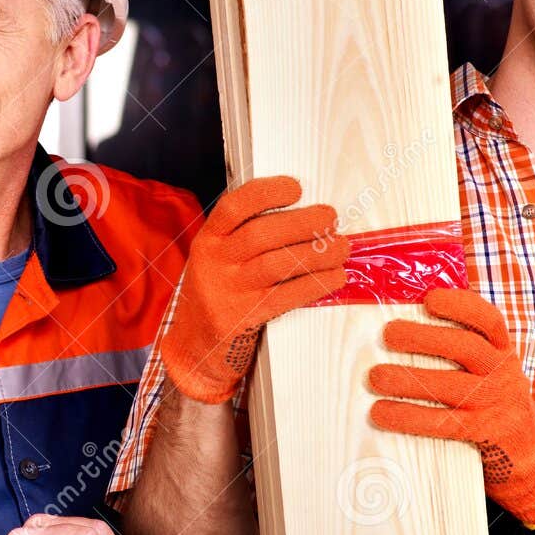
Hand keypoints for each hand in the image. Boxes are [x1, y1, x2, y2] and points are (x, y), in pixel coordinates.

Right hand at [161, 176, 347, 403]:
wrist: (193, 347)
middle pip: (261, 233)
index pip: (233, 207)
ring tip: (341, 248)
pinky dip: (315, 285)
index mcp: (208, 240)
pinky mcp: (243, 318)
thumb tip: (304, 214)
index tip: (296, 188)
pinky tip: (334, 278)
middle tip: (330, 219)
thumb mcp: (217, 260)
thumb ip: (244, 237)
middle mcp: (214, 263)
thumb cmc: (216, 295)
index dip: (266, 193)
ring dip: (317, 253)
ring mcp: (227, 292)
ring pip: (277, 264)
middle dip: (303, 222)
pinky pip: (285, 297)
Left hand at [368, 287, 534, 529]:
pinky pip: (442, 422)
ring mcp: (495, 403)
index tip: (429, 298)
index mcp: (502, 352)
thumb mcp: (487, 371)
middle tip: (387, 333)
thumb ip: (460, 352)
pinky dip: (408, 417)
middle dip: (424, 337)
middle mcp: (503, 373)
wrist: (527, 454)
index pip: (488, 321)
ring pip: (451, 386)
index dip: (460, 306)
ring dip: (409, 379)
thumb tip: (401, 328)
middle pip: (466, 347)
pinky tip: (381, 413)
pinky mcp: (483, 433)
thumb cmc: (491, 404)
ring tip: (375, 376)